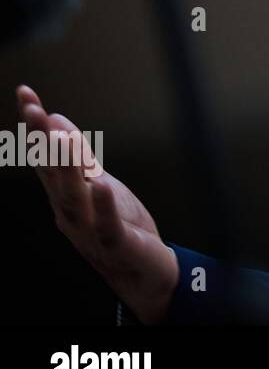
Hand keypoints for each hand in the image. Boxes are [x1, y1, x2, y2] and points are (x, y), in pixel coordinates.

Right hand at [16, 85, 178, 323]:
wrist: (143, 273)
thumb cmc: (120, 227)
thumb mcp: (99, 184)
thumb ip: (80, 157)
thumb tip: (58, 121)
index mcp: (66, 195)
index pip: (46, 157)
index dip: (35, 127)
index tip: (26, 94)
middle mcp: (70, 211)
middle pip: (53, 174)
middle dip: (42, 143)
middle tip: (33, 110)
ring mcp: (90, 229)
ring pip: (73, 197)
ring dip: (65, 168)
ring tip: (59, 137)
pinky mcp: (115, 243)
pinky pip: (106, 224)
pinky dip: (101, 204)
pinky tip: (99, 183)